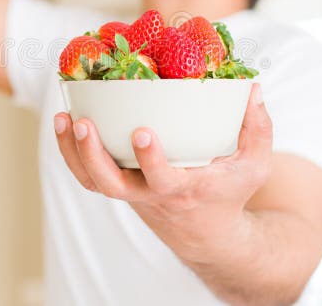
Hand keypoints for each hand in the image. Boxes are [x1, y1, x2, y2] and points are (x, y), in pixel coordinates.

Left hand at [53, 83, 273, 262]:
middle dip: (94, 155)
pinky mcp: (118, 185)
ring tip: (63, 118)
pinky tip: (64, 122)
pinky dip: (71, 152)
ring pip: (93, 180)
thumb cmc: (230, 192)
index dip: (150, 160)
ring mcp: (130, 192)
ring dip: (73, 151)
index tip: (142, 132)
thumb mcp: (254, 166)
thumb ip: (258, 128)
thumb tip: (254, 89)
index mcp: (184, 190)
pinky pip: (87, 174)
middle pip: (113, 184)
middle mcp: (151, 195)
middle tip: (84, 124)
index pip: (163, 181)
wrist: (206, 233)